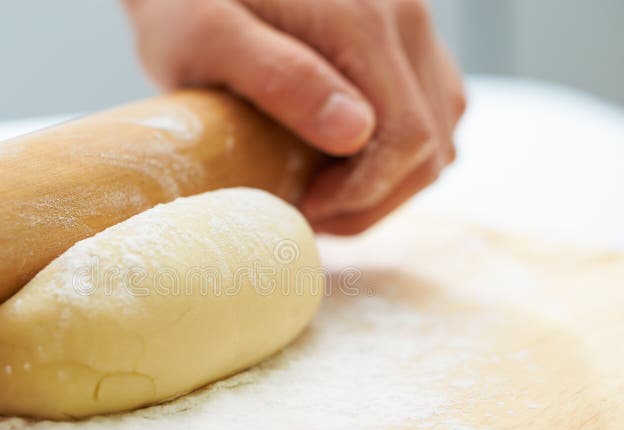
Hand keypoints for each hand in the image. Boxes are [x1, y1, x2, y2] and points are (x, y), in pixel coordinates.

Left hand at [124, 0, 465, 233]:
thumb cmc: (187, 0)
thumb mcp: (207, 37)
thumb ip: (278, 76)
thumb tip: (354, 133)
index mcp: (363, 22)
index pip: (407, 139)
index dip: (361, 195)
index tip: (303, 207)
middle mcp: (407, 20)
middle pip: (431, 147)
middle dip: (372, 199)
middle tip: (308, 211)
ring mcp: (414, 29)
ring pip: (441, 136)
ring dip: (388, 183)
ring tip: (324, 192)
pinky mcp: (409, 42)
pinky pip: (433, 113)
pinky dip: (397, 154)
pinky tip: (346, 162)